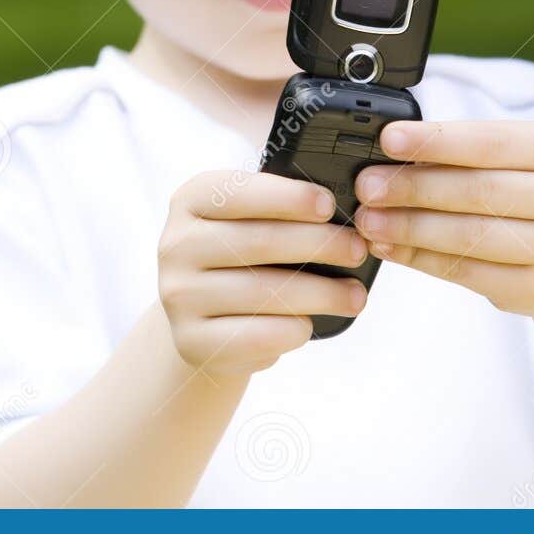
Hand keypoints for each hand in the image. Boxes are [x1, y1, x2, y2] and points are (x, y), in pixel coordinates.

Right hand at [158, 170, 368, 377]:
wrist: (205, 318)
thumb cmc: (243, 257)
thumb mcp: (249, 220)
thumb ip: (281, 209)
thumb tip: (340, 216)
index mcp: (190, 200)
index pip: (238, 192)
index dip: (288, 198)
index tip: (329, 206)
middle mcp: (175, 245)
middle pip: (259, 241)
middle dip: (320, 245)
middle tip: (358, 250)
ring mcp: (178, 296)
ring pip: (264, 292)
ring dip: (322, 294)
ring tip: (355, 295)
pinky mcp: (191, 341)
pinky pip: (257, 336)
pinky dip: (294, 329)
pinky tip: (310, 323)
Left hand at [351, 120, 533, 318]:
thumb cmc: (530, 196)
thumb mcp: (514, 162)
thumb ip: (462, 154)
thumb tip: (389, 154)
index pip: (491, 142)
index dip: (435, 141)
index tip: (388, 139)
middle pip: (478, 191)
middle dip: (413, 187)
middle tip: (367, 186)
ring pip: (469, 235)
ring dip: (408, 227)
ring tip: (368, 220)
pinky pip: (465, 273)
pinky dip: (419, 259)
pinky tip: (389, 247)